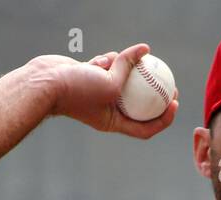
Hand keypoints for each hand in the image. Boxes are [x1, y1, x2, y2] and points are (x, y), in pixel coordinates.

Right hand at [36, 43, 177, 138]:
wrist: (45, 82)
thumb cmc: (76, 89)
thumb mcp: (110, 83)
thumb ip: (128, 69)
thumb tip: (144, 50)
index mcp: (113, 123)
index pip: (145, 128)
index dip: (164, 118)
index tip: (175, 102)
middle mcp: (107, 110)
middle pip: (138, 105)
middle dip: (155, 94)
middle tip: (169, 81)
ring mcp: (98, 93)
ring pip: (122, 80)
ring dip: (125, 69)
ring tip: (124, 62)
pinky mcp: (90, 78)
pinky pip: (107, 67)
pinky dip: (108, 61)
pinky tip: (104, 58)